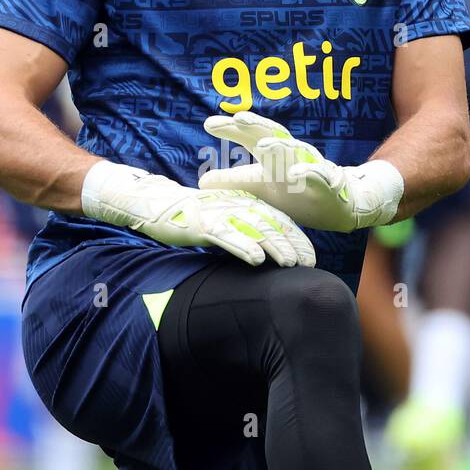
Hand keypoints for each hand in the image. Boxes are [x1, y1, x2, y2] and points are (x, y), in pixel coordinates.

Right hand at [79, 160, 315, 267]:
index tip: (311, 259)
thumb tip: (264, 254)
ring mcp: (222, 214)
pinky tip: (257, 260)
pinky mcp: (204, 223)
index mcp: (246, 205)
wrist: (158, 205)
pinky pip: (227, 235)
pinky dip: (243, 246)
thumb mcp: (224, 223)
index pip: (278, 221)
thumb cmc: (193, 217)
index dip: (297, 240)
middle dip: (293, 245)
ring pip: (254, 230)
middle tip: (310, 264)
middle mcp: (238, 206)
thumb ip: (244, 233)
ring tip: (291, 264)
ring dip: (275, 247)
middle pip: (272, 226)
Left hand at [198, 111, 403, 231]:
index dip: (232, 129)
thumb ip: (234, 181)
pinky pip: (319, 175)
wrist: (338, 205)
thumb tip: (201, 180)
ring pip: (296, 152)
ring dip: (281, 146)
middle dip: (255, 125)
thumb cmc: (295, 192)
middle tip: (237, 118)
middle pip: (272, 134)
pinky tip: (297, 172)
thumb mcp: (260, 188)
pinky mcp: (329, 184)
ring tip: (263, 144)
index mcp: (273, 155)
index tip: (208, 124)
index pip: (250, 136)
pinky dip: (309, 172)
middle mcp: (291, 155)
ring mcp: (311, 166)